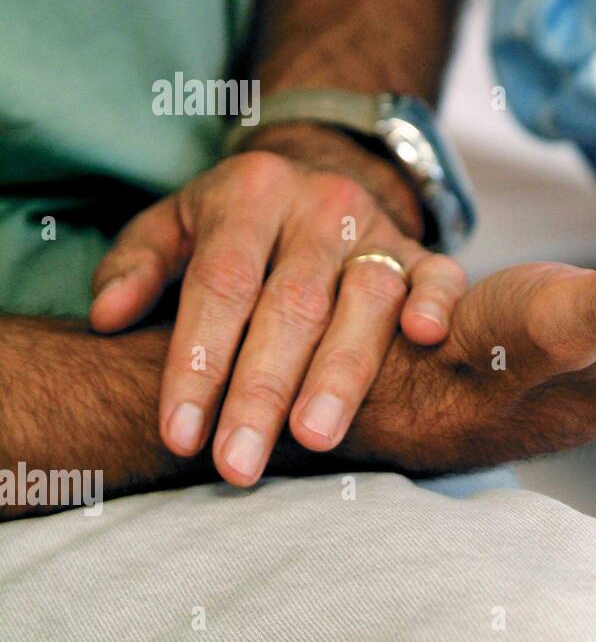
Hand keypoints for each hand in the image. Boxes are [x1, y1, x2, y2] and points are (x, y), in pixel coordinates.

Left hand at [89, 123, 466, 486]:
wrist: (320, 177)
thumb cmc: (236, 226)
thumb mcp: (176, 224)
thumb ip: (137, 264)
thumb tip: (109, 317)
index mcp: (252, 192)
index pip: (221, 284)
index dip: (199, 361)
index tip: (181, 435)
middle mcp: (321, 205)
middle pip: (291, 304)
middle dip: (262, 391)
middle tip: (239, 463)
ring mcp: (379, 228)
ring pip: (366, 298)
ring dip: (341, 372)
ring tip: (315, 438)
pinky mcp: (423, 252)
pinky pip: (439, 275)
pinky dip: (435, 302)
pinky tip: (421, 339)